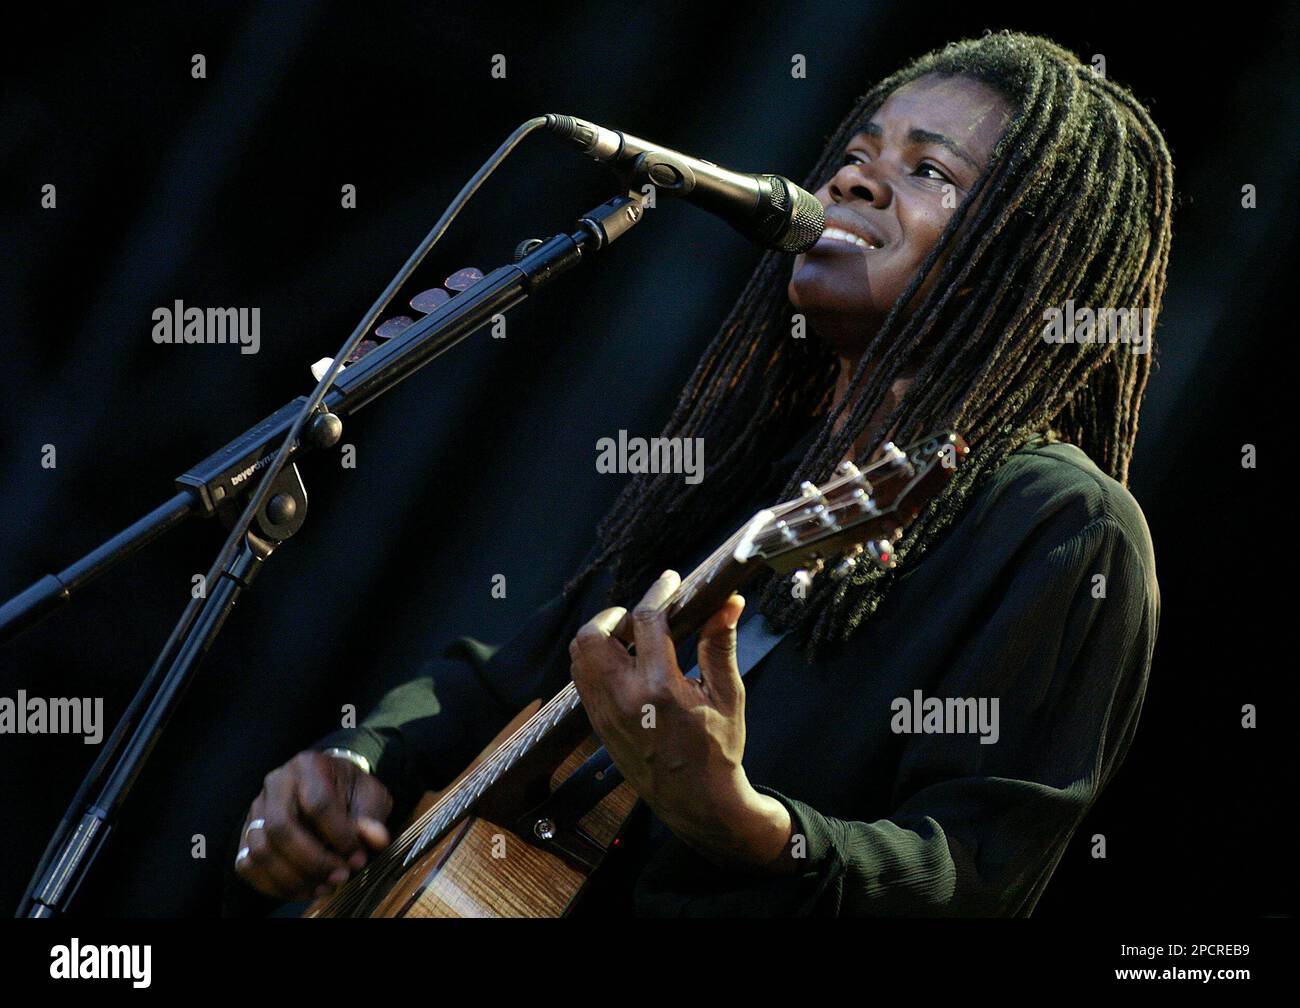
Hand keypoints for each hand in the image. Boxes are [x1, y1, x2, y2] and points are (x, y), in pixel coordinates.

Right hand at [234, 750, 392, 899]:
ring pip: (261, 850)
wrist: (329, 786)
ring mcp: (257, 809)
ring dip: (294, 878)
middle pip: (281, 828)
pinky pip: (248, 865)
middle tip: (340, 877)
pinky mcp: (247, 834)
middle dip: (313, 861)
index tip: (358, 858)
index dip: (339, 836)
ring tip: (325, 887)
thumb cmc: (350, 792)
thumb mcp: (370, 796)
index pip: (318, 804)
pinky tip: (303, 890)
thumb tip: (376, 839)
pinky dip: (274, 886)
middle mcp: (276, 783)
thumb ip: (371, 817)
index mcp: (309, 766)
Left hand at [568, 571, 793, 871]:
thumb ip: (720, 645)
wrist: (697, 801)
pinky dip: (597, 660)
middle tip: (641, 615)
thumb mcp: (727, 695)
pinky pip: (583, 680)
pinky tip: (625, 662)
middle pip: (592, 636)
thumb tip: (728, 603)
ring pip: (580, 657)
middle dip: (614, 615)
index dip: (658, 593)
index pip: (647, 622)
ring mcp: (605, 714)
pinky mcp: (597, 725)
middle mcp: (624, 699)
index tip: (670, 581)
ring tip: (632, 637)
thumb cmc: (719, 749)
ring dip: (601, 637)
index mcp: (660, 689)